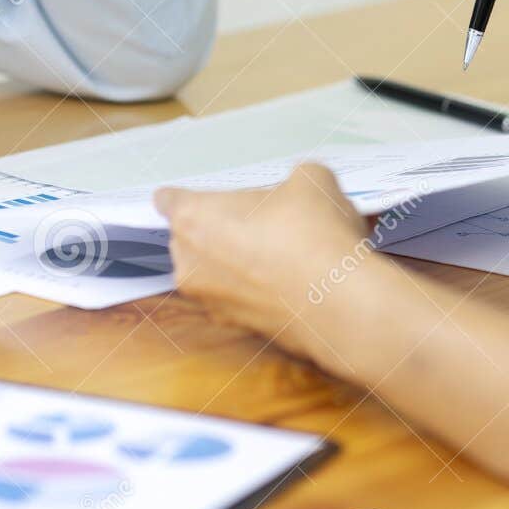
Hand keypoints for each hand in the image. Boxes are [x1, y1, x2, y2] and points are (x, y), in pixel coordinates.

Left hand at [155, 165, 382, 371]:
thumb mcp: (311, 180)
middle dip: (216, 230)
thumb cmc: (313, 232)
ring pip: (213, 271)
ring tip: (280, 253)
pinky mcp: (236, 328)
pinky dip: (254, 290)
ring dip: (235, 262)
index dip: (186, 197)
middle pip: (190, 238)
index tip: (205, 199)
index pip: (168, 200)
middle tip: (258, 222)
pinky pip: (237, 298)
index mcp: (193, 218)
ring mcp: (209, 302)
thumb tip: (298, 192)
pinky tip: (290, 281)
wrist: (340, 303)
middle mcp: (188, 263)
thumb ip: (292, 180)